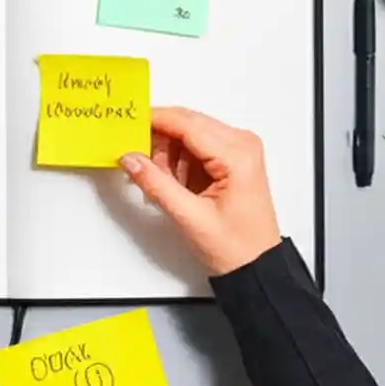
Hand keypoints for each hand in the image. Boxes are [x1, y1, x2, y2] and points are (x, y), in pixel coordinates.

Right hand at [118, 107, 280, 275]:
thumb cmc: (235, 246)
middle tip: (137, 158)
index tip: (127, 123)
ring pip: (189, 132)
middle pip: (187, 122)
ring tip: (163, 182)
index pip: (187, 123)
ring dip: (169, 152)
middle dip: (159, 139)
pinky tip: (175, 182)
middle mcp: (242, 144)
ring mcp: (239, 148)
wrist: (257, 265)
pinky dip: (179, 159)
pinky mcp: (232, 156)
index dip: (154, 120)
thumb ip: (156, 184)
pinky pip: (196, 144)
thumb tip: (130, 158)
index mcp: (237, 155)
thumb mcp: (189, 217)